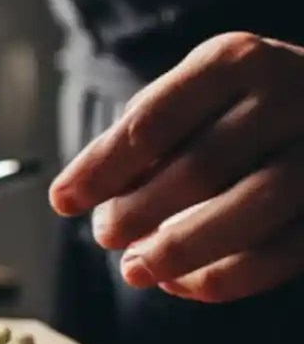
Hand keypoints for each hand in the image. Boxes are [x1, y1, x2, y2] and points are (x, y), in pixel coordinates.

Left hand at [50, 32, 303, 302]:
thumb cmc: (244, 104)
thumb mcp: (197, 93)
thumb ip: (146, 132)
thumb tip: (84, 194)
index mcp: (237, 60)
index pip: (154, 121)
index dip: (101, 167)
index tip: (63, 201)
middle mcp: (290, 96)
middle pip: (199, 169)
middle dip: (139, 212)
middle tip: (105, 234)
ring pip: (249, 211)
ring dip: (180, 249)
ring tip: (134, 269)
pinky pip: (284, 251)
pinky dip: (226, 276)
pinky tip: (182, 283)